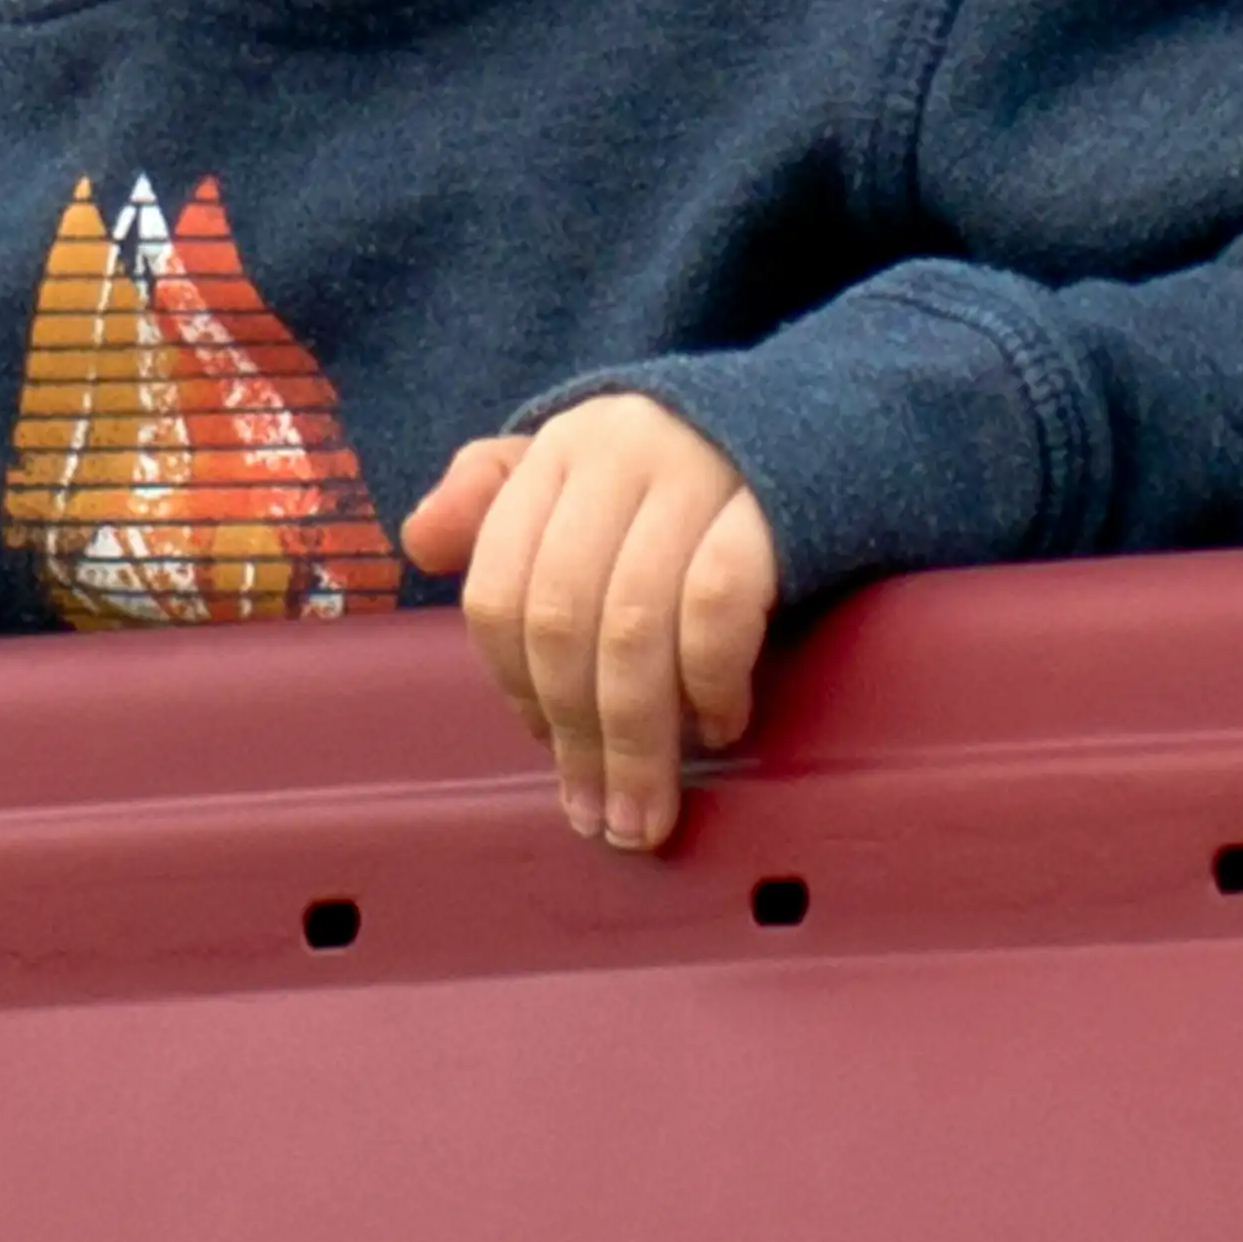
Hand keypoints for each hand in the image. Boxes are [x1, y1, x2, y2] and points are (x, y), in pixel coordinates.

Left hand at [400, 395, 778, 853]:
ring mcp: (696, 476)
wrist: (823, 424)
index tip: (547, 748)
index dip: (515, 686)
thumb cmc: (681, 473)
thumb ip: (494, 502)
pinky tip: (719, 727)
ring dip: (638, 742)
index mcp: (559, 452)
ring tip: (647, 811)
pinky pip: (716, 610)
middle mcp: (617, 453)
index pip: (500, 588)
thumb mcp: (581, 471)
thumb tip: (420, 541)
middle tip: (598, 817)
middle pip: (563, 620)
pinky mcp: (770, 508)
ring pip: (635, 629)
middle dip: (576, 737)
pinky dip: (709, 683)